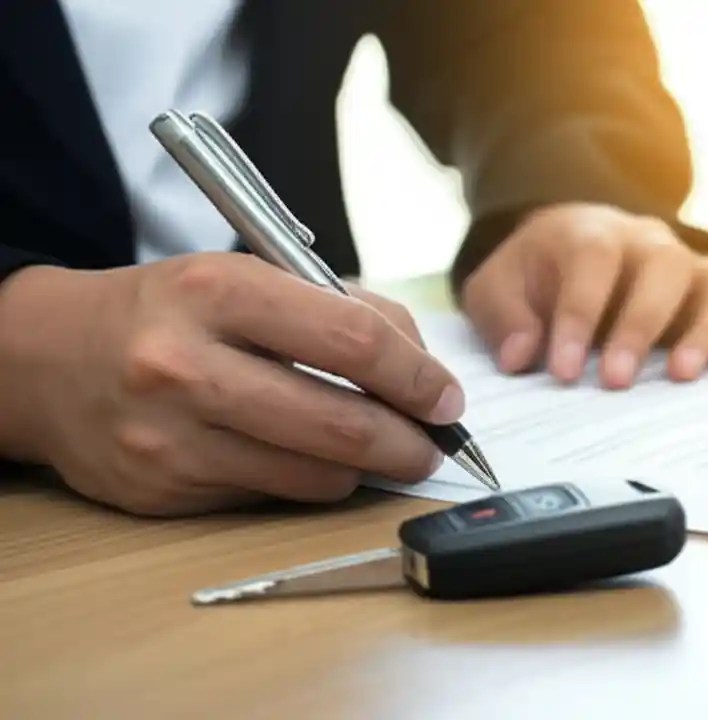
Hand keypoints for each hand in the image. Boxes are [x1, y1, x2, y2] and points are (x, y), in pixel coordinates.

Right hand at [0, 253, 460, 515]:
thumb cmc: (172, 312)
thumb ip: (340, 311)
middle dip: (409, 441)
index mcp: (218, 290)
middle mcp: (186, 364)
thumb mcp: (246, 277)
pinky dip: (310, 483)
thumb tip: (423, 370)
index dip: (417, 376)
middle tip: (433, 443)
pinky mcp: (163, 491)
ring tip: (380, 451)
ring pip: (315, 475)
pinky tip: (310, 461)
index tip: (446, 397)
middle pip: (341, 423)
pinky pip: (271, 498)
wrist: (49, 359)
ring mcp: (170, 436)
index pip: (353, 341)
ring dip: (366, 469)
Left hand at [459, 203, 707, 388]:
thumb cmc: (535, 276)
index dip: (579, 314)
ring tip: (682, 376)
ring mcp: (686, 263)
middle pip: (662, 265)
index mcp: (590, 231)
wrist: (569, 249)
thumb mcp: (496, 289)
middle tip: (615, 381)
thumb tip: (521, 356)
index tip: (563, 370)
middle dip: (639, 326)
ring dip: (703, 329)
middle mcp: (647, 241)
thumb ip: (502, 318)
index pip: (593, 259)